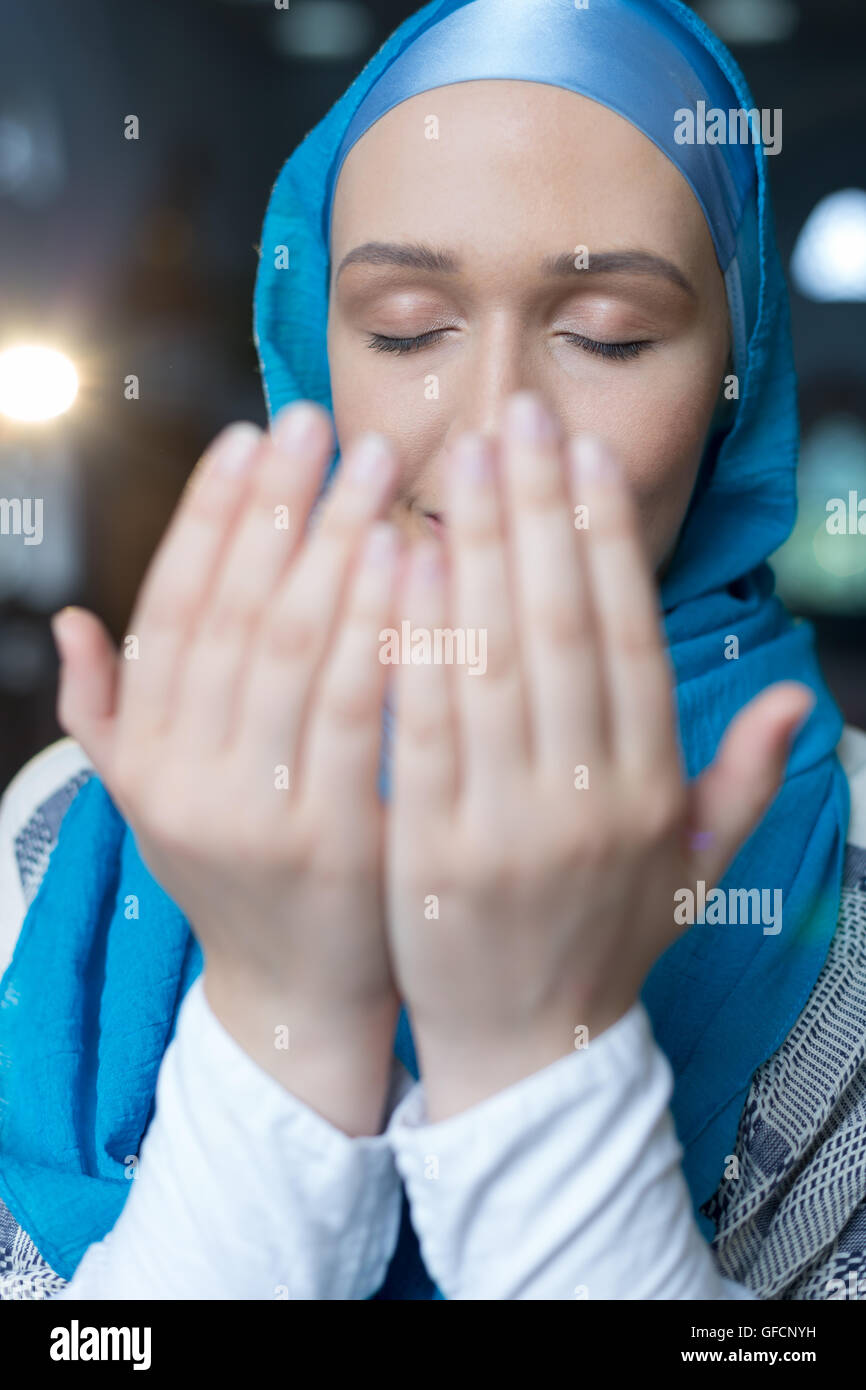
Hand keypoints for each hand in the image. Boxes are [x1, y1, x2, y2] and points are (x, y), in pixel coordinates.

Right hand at [52, 405, 403, 1134]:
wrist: (294, 997)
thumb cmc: (243, 877)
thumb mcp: (155, 801)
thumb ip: (110, 714)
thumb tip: (70, 621)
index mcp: (142, 754)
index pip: (170, 610)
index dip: (208, 517)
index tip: (250, 437)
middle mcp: (178, 776)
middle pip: (230, 611)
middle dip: (278, 506)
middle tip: (323, 421)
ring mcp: (248, 811)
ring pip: (287, 649)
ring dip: (332, 544)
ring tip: (377, 468)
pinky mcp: (324, 840)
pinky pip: (353, 711)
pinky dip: (378, 628)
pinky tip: (414, 559)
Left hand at [386, 391, 812, 1120]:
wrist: (527, 1050)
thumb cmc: (606, 939)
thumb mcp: (693, 867)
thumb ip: (742, 779)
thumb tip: (800, 698)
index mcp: (654, 791)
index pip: (631, 639)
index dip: (608, 541)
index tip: (581, 456)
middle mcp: (593, 801)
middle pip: (564, 629)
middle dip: (538, 513)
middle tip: (512, 416)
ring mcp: (512, 828)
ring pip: (495, 665)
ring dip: (479, 550)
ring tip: (459, 462)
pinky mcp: (435, 852)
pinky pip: (424, 728)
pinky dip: (415, 640)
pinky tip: (401, 562)